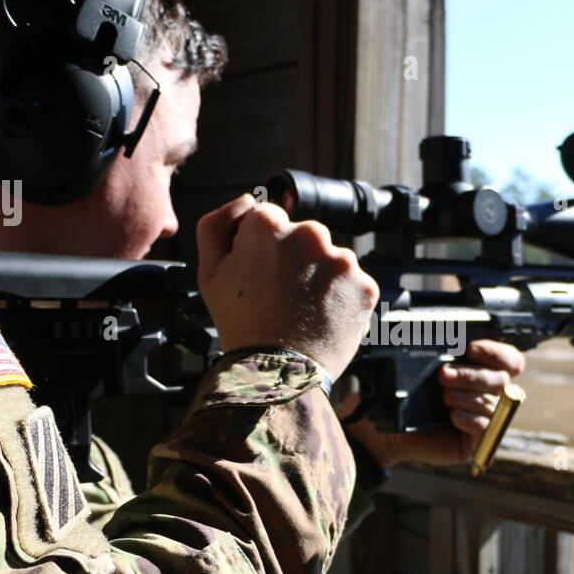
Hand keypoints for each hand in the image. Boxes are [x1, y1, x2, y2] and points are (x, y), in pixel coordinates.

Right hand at [197, 194, 378, 377]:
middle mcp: (310, 233)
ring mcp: (341, 260)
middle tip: (279, 296)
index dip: (260, 249)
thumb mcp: (209, 270)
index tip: (258, 275)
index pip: (268, 220)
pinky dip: (340, 299)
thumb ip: (219, 224)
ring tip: (301, 310)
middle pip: (302, 237)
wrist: (278, 372)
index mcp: (269, 224)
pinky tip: (321, 317)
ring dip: (318, 279)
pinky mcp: (364, 285)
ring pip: (328, 261)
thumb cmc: (241, 323)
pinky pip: (351, 284)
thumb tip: (246, 201)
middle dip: (294, 260)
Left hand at [341, 340, 525, 467]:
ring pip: (492, 402)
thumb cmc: (399, 393)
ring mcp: (485, 418)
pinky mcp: (476, 441)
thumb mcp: (416, 364)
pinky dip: (468, 417)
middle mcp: (486, 392)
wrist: (381, 428)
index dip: (497, 351)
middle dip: (472, 374)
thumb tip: (432, 321)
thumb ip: (432, 345)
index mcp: (480, 370)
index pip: (509, 359)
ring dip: (467, 396)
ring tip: (443, 396)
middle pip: (501, 379)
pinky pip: (484, 426)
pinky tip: (451, 416)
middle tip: (443, 374)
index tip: (472, 348)